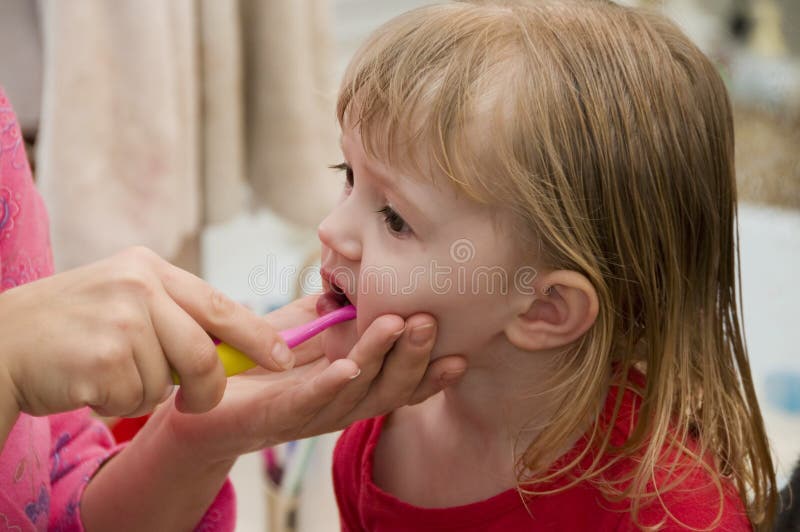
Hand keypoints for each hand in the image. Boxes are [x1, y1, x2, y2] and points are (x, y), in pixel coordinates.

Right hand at [0, 247, 292, 420]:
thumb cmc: (68, 327)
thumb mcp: (123, 299)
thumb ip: (175, 315)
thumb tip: (236, 349)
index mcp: (148, 267)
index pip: (219, 304)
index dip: (257, 336)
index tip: (285, 358)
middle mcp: (138, 287)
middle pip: (204, 353)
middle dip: (208, 388)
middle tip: (197, 402)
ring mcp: (120, 321)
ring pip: (168, 382)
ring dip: (144, 392)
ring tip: (106, 373)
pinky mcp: (102, 359)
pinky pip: (136, 399)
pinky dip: (118, 403)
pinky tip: (87, 383)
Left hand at [153, 295, 466, 460]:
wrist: (204, 402)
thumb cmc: (260, 362)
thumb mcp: (306, 327)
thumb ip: (336, 307)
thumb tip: (363, 274)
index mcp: (355, 388)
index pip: (402, 384)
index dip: (432, 374)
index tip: (461, 353)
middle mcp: (342, 406)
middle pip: (390, 388)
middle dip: (414, 355)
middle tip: (428, 319)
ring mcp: (313, 414)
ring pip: (358, 391)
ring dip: (382, 358)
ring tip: (399, 324)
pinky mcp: (279, 416)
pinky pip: (310, 401)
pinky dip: (332, 384)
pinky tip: (349, 366)